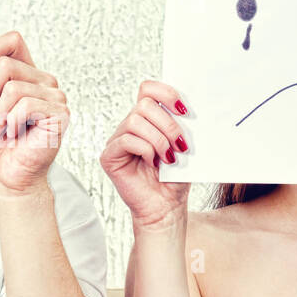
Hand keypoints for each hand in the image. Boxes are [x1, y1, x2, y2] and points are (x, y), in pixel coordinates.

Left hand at [0, 31, 68, 194]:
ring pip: (13, 87)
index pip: (13, 40)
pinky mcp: (60, 113)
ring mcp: (55, 96)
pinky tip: (10, 134)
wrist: (9, 175)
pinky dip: (11, 122)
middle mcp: (43, 80)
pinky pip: (26, 105)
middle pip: (7, 65)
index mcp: (25, 73)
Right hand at [100, 80, 190, 229]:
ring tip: (168, 158)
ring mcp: (117, 140)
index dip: (166, 92)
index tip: (185, 110)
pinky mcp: (109, 156)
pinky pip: (126, 140)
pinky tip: (153, 164)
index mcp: (148, 119)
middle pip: (144, 104)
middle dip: (168, 124)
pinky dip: (145, 150)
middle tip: (180, 145)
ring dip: (158, 140)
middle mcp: (130, 126)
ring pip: (135, 121)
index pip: (148, 89)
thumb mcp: (184, 146)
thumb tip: (188, 107)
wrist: (166, 208)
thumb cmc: (175, 179)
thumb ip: (182, 125)